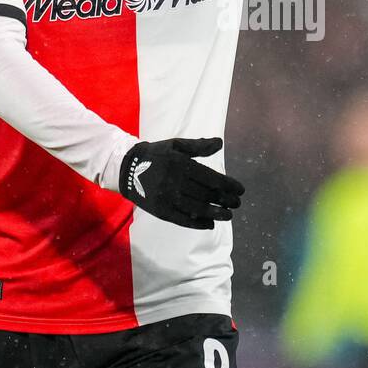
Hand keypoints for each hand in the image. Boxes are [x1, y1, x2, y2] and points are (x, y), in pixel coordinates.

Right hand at [118, 137, 244, 229]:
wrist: (127, 169)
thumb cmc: (156, 155)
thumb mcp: (176, 145)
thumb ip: (198, 146)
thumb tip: (220, 144)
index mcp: (181, 165)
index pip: (212, 178)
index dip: (229, 185)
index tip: (240, 190)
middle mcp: (176, 182)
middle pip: (207, 195)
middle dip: (226, 200)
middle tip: (237, 203)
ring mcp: (168, 198)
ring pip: (197, 209)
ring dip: (216, 214)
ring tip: (228, 216)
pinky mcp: (161, 211)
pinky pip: (183, 220)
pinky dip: (198, 223)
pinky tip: (210, 224)